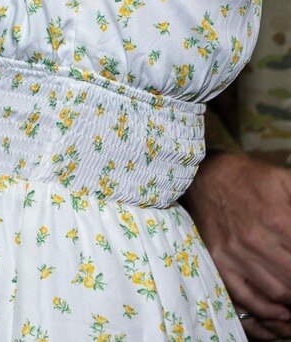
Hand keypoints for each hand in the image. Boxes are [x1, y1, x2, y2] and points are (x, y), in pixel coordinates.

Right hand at [189, 151, 290, 337]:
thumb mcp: (286, 182)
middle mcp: (256, 241)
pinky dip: (267, 310)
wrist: (203, 175)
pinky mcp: (219, 262)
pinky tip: (281, 311)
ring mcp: (235, 254)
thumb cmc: (250, 179)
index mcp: (279, 220)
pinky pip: (246, 297)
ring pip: (278, 292)